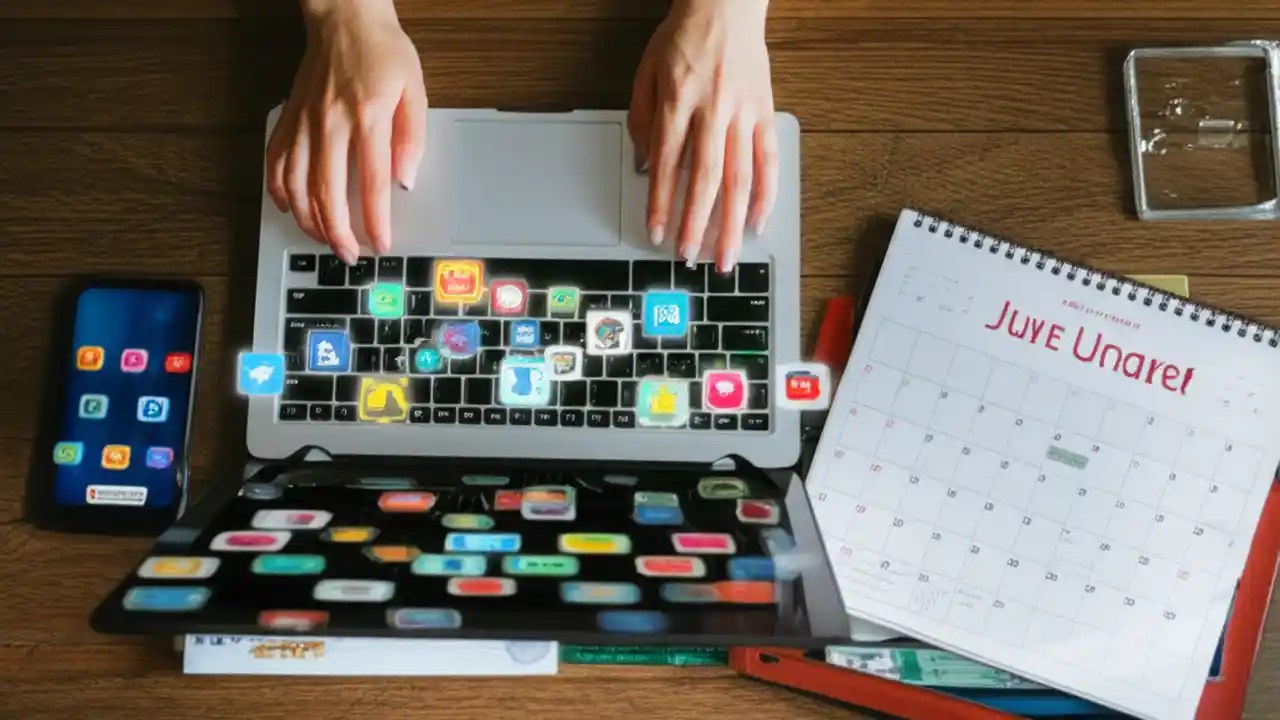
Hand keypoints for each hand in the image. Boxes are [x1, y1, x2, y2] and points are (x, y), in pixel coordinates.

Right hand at [266, 0, 426, 263]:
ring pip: (297, 184)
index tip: (380, 243)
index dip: (375, 221)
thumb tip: (406, 181)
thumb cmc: (383, 52)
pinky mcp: (289, 119)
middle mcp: (331, 123)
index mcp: (368, 117)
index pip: (372, 183)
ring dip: (310, 220)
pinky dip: (279, 191)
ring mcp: (305, 122)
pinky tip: (291, 208)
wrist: (345, 18)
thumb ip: (413, 139)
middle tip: (350, 254)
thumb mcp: (415, 90)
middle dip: (338, 232)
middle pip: (328, 192)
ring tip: (325, 239)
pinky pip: (276, 162)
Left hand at [628, 0, 777, 272]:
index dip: (661, 204)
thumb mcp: (646, 72)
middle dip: (697, 223)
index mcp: (677, 100)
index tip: (657, 233)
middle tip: (691, 256)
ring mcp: (743, 113)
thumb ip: (642, 121)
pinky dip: (766, 192)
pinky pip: (768, 159)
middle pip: (706, 178)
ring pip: (740, 176)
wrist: (725, 4)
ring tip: (727, 254)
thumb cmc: (683, 38)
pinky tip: (760, 220)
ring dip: (733, 222)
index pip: (668, 164)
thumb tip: (647, 166)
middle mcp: (712, 110)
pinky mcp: (765, 112)